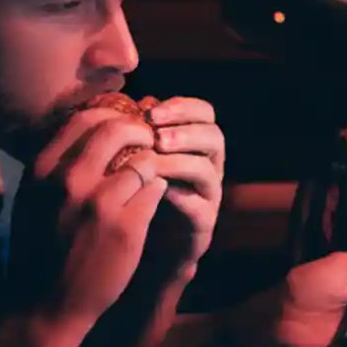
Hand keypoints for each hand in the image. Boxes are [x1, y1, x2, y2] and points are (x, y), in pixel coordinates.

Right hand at [25, 108, 169, 339]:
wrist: (43, 306)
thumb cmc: (39, 251)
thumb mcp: (31, 199)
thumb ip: (54, 165)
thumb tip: (84, 128)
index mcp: (43, 169)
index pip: (84, 117)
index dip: (111, 115)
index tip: (123, 124)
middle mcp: (69, 180)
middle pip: (117, 129)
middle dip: (139, 131)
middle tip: (148, 141)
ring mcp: (99, 203)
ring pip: (143, 160)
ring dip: (153, 163)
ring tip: (152, 174)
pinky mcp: (127, 227)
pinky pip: (155, 190)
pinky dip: (159, 190)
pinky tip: (153, 200)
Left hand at [138, 96, 224, 277]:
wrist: (151, 244)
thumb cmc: (143, 190)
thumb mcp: (142, 155)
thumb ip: (143, 131)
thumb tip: (133, 102)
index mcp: (197, 144)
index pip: (204, 113)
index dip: (182, 107)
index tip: (152, 111)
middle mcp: (210, 166)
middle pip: (213, 136)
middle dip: (185, 132)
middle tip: (157, 136)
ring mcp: (209, 196)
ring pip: (207, 170)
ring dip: (180, 161)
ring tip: (155, 159)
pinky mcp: (202, 224)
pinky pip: (198, 207)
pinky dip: (178, 196)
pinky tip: (156, 190)